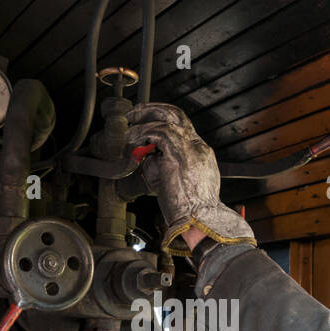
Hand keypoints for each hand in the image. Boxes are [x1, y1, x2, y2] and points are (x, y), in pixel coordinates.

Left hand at [127, 102, 254, 256]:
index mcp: (200, 153)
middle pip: (177, 114)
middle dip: (154, 109)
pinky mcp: (179, 154)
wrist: (200, 222)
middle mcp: (198, 146)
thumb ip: (160, 166)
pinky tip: (132, 138)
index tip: (145, 122)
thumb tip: (145, 156)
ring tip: (129, 124)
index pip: (181, 127)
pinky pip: (158, 132)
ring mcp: (191, 148)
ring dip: (144, 119)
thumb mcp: (173, 182)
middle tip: (135, 112)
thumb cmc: (188, 211)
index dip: (161, 120)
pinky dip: (142, 132)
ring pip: (167, 119)